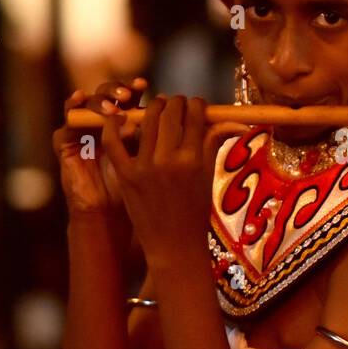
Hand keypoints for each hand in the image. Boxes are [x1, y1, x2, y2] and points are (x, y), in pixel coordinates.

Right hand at [52, 77, 147, 216]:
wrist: (111, 213)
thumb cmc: (136, 186)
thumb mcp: (147, 155)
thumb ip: (154, 130)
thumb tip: (170, 103)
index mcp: (124, 121)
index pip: (128, 96)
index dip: (134, 88)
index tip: (144, 86)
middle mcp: (102, 122)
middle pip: (106, 94)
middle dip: (116, 90)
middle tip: (127, 95)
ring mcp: (83, 131)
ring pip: (87, 103)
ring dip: (99, 101)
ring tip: (112, 107)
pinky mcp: (65, 143)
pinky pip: (67, 121)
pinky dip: (73, 108)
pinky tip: (79, 99)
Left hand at [98, 94, 246, 269]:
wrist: (173, 246)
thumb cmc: (195, 213)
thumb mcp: (208, 178)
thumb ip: (214, 144)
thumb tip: (233, 122)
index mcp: (194, 160)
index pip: (195, 115)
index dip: (196, 104)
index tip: (196, 105)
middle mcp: (169, 160)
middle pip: (171, 112)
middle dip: (176, 101)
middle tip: (176, 103)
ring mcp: (144, 167)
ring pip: (146, 120)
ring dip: (152, 107)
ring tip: (156, 107)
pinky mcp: (125, 175)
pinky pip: (114, 141)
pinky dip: (114, 125)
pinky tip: (120, 117)